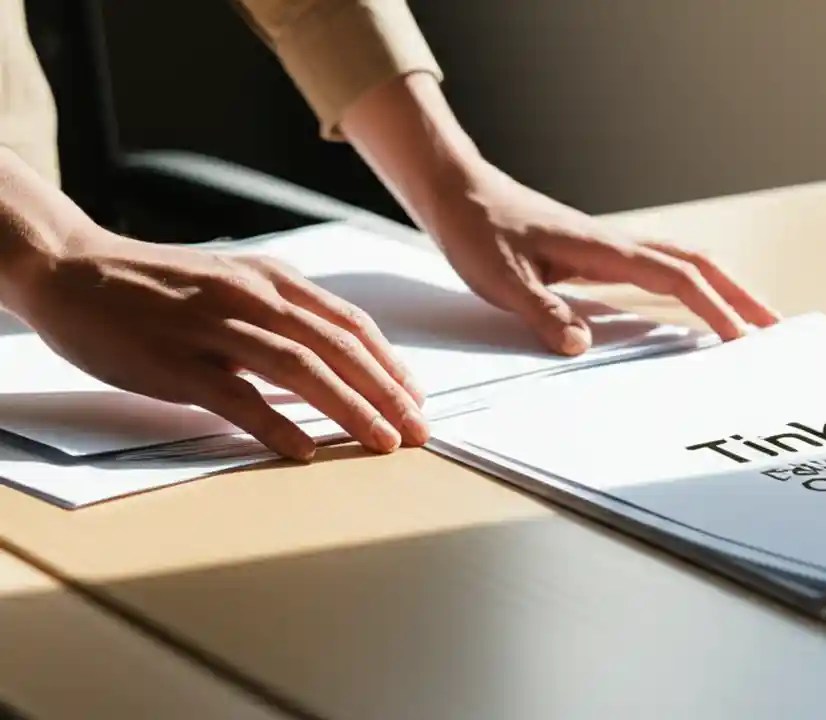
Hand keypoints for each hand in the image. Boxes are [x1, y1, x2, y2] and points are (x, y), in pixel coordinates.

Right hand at [11, 227, 428, 459]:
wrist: (73, 271)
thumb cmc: (159, 285)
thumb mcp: (232, 281)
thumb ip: (282, 314)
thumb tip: (335, 361)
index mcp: (272, 278)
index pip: (349, 324)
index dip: (390, 363)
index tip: (417, 397)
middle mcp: (251, 296)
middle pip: (337, 348)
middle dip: (387, 392)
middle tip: (420, 430)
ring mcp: (214, 327)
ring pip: (300, 369)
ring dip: (350, 409)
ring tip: (382, 442)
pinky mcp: (176, 361)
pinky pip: (237, 397)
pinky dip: (276, 425)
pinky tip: (305, 450)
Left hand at [424, 164, 781, 354]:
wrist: (459, 192)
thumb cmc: (478, 230)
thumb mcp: (500, 277)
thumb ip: (540, 311)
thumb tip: (579, 346)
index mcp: (603, 247)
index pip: (676, 278)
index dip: (713, 308)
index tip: (740, 339)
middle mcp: (617, 243)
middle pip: (699, 263)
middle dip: (741, 294)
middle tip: (777, 327)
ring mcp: (612, 247)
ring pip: (685, 263)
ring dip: (723, 288)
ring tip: (751, 321)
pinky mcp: (601, 255)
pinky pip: (662, 269)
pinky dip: (693, 286)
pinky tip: (695, 307)